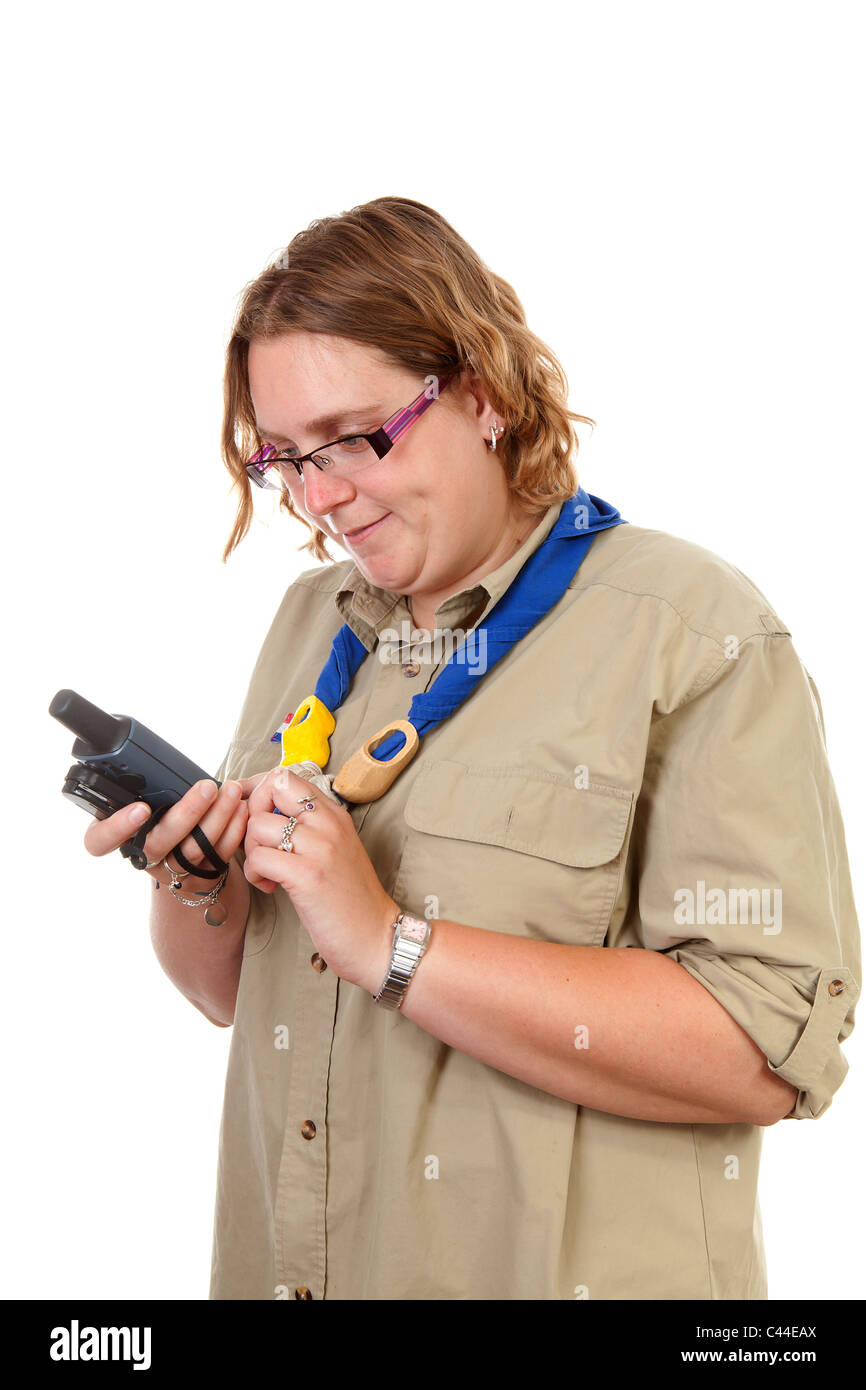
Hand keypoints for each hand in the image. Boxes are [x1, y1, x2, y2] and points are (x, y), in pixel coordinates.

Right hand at [83, 774, 263, 885]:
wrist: (184, 848)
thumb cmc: (159, 812)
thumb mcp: (143, 798)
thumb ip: (145, 785)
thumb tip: (158, 756)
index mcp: (118, 837)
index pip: (99, 841)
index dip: (117, 828)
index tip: (141, 808)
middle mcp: (141, 856)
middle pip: (158, 843)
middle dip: (187, 813)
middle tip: (207, 787)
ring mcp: (170, 871)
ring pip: (192, 851)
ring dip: (217, 818)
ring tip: (232, 791)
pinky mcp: (199, 877)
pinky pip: (217, 857)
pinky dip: (232, 831)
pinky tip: (241, 809)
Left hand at [243, 766, 397, 989]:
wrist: (376, 937)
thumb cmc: (350, 898)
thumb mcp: (335, 849)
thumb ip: (308, 827)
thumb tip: (265, 813)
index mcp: (334, 814)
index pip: (286, 777)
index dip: (259, 789)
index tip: (251, 812)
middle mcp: (328, 823)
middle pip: (271, 789)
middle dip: (251, 813)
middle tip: (258, 843)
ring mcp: (320, 848)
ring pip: (257, 825)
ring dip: (250, 850)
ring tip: (266, 872)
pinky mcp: (307, 876)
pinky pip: (258, 858)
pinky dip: (254, 873)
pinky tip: (269, 887)